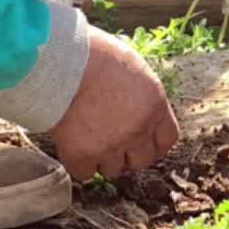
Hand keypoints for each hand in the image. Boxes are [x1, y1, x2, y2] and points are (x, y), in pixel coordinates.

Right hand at [47, 28, 180, 181]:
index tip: (143, 143)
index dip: (154, 145)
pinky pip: (84, 174)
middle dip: (128, 155)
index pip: (167, 140)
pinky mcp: (82, 156)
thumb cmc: (95, 55)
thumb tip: (138, 110)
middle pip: (141, 161)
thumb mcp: (134, 70)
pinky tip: (72, 144)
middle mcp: (138, 131)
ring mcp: (110, 146)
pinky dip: (78, 163)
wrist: (62, 63)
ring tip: (87, 135)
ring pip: (112, 170)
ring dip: (102, 158)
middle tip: (111, 140)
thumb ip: (141, 97)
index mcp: (154, 107)